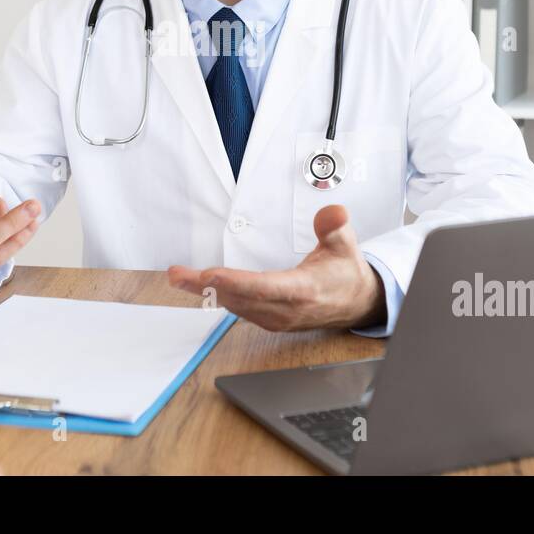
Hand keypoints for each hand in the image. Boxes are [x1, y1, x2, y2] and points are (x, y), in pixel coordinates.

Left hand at [167, 204, 385, 330]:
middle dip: (206, 286)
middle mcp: (286, 310)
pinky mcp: (268, 320)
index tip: (211, 275)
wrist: (356, 304)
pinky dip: (218, 296)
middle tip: (177, 274)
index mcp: (303, 291)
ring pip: (235, 306)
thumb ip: (335, 227)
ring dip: (205, 292)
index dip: (237, 283)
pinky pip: (238, 309)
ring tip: (179, 277)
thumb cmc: (345, 274)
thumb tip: (332, 212)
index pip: (266, 288)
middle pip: (240, 299)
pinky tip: (201, 286)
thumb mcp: (345, 245)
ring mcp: (276, 318)